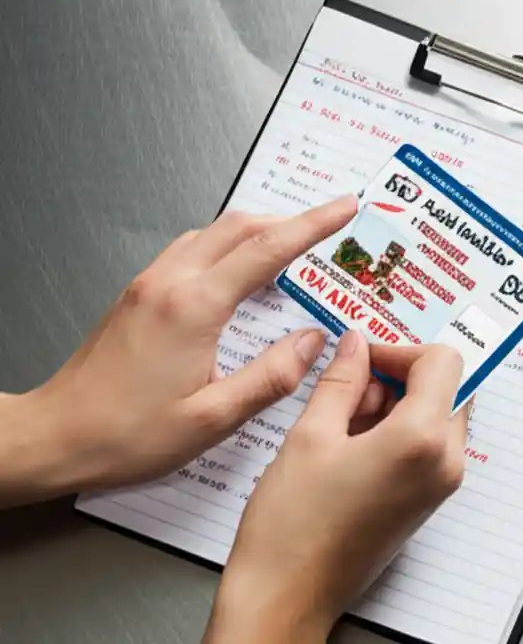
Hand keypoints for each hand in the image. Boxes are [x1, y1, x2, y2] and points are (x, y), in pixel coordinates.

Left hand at [0, 197, 357, 506]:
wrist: (56, 436)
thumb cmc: (126, 434)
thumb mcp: (214, 418)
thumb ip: (271, 376)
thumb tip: (312, 343)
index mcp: (193, 307)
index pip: (267, 249)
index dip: (313, 225)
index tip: (344, 208)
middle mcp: (169, 284)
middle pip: (239, 227)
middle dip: (290, 219)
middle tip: (329, 224)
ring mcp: (149, 286)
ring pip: (213, 234)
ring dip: (257, 231)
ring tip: (293, 247)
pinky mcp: (138, 297)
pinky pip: (191, 252)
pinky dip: (227, 249)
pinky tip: (241, 274)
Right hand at [204, 332, 468, 641]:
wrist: (288, 597)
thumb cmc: (293, 527)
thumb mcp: (310, 436)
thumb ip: (341, 380)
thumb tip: (355, 345)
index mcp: (423, 440)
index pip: (444, 361)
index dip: (401, 349)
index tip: (364, 356)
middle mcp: (445, 462)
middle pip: (446, 387)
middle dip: (400, 376)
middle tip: (349, 387)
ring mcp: (440, 485)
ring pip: (436, 415)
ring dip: (396, 404)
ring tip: (340, 421)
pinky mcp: (427, 501)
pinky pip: (427, 446)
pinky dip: (397, 431)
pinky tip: (349, 445)